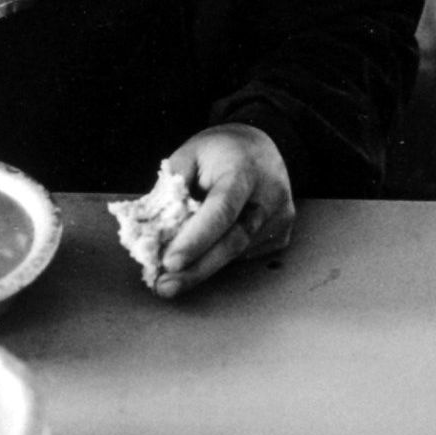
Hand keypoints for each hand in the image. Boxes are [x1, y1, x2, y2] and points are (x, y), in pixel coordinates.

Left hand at [155, 123, 295, 296]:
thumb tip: (155, 229)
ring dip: (202, 268)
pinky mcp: (280, 235)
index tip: (169, 262)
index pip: (221, 210)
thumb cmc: (219, 152)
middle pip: (232, 242)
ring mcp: (280, 219)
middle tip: (165, 286)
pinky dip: (218, 261)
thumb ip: (173, 187)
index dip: (196, 239)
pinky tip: (199, 260)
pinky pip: (243, 255)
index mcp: (244, 171)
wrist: (260, 148)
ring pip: (236, 254)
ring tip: (171, 279)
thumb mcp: (189, 154)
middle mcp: (270, 197)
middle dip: (196, 269)